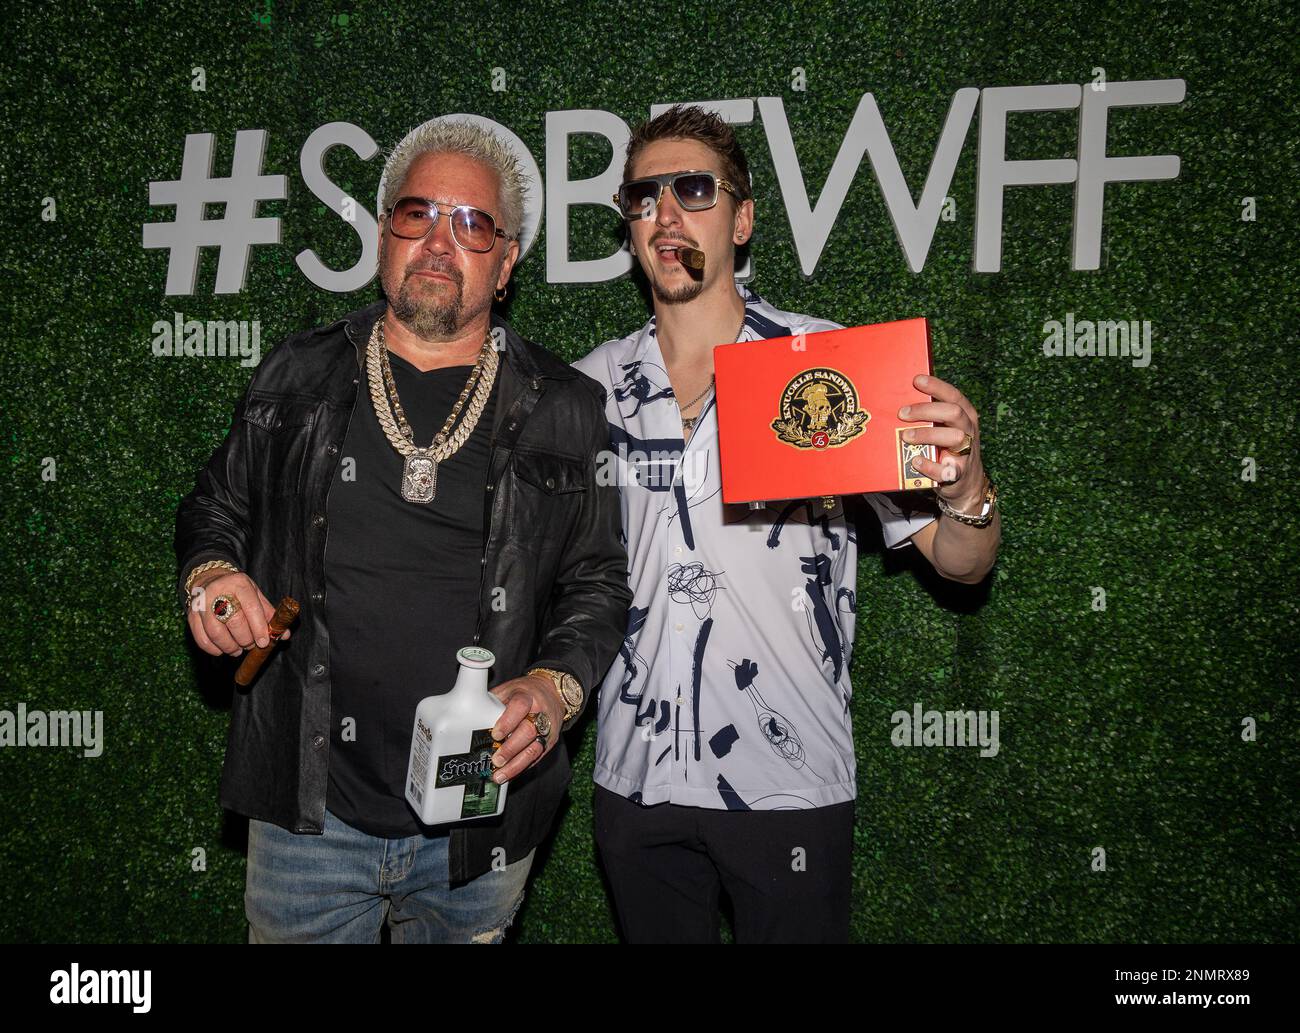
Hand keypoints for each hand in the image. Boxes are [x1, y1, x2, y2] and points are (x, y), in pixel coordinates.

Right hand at [185, 570, 289, 657]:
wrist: (209, 580)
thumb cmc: (237, 591)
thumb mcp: (255, 595)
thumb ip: (269, 614)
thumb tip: (283, 635)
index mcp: (239, 584)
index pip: (251, 608)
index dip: (259, 628)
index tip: (264, 642)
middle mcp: (218, 591)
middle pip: (234, 622)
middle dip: (245, 639)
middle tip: (250, 646)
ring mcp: (202, 604)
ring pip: (216, 633)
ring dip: (230, 647)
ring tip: (238, 650)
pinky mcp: (191, 615)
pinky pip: (201, 638)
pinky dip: (213, 649)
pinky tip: (222, 650)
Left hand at [488, 674, 565, 783]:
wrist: (552, 693)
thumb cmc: (525, 693)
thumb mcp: (508, 690)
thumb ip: (492, 702)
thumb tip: (468, 718)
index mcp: (527, 696)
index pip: (519, 706)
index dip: (508, 721)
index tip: (495, 734)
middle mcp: (540, 712)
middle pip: (528, 731)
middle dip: (511, 748)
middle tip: (496, 760)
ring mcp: (547, 729)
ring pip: (534, 749)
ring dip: (516, 764)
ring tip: (500, 775)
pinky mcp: (550, 742)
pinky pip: (537, 758)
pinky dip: (522, 767)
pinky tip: (509, 774)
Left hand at [898, 373, 987, 510]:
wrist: (964, 482)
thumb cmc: (946, 448)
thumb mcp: (943, 428)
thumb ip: (929, 415)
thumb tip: (900, 399)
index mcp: (964, 415)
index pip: (953, 395)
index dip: (936, 386)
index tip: (916, 380)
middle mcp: (968, 430)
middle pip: (953, 412)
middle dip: (926, 410)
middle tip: (902, 413)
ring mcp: (966, 451)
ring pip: (953, 437)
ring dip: (927, 435)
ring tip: (906, 437)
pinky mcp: (959, 473)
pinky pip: (947, 469)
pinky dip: (930, 465)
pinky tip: (916, 461)